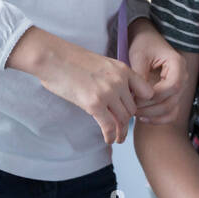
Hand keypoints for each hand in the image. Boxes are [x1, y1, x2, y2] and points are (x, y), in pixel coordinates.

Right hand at [9, 26, 154, 144]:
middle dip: (127, 120)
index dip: (141, 104)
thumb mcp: (102, 64)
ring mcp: (108, 92)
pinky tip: (109, 140)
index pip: (146, 92)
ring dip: (121, 132)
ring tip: (118, 139)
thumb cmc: (72, 60)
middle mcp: (119, 81)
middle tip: (122, 128)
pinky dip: (111, 136)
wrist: (52, 57)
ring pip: (123, 119)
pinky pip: (109, 126)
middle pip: (132, 109)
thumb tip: (119, 95)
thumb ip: (114, 78)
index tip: (132, 111)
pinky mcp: (94, 103)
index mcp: (123, 69)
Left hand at [127, 20, 186, 125]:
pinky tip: (143, 117)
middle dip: (150, 108)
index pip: (173, 86)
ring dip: (153, 115)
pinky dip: (159, 118)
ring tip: (135, 113)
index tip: (136, 97)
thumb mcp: (139, 55)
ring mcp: (179, 88)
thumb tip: (137, 96)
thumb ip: (140, 75)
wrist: (148, 40)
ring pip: (171, 109)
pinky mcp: (172, 95)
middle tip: (132, 108)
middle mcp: (182, 77)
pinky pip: (171, 112)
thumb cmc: (144, 44)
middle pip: (172, 101)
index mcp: (178, 64)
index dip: (154, 95)